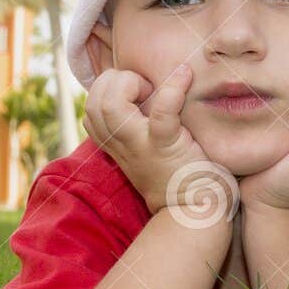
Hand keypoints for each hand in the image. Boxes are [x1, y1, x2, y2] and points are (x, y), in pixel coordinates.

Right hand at [84, 65, 236, 222]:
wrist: (197, 213)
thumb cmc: (180, 177)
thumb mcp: (150, 152)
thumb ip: (141, 129)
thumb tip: (150, 96)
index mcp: (117, 145)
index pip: (91, 110)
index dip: (107, 90)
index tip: (137, 92)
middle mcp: (123, 145)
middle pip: (93, 103)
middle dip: (114, 82)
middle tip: (145, 88)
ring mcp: (142, 146)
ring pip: (110, 106)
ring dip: (130, 84)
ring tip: (153, 87)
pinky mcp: (167, 147)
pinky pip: (162, 112)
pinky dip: (173, 89)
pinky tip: (185, 75)